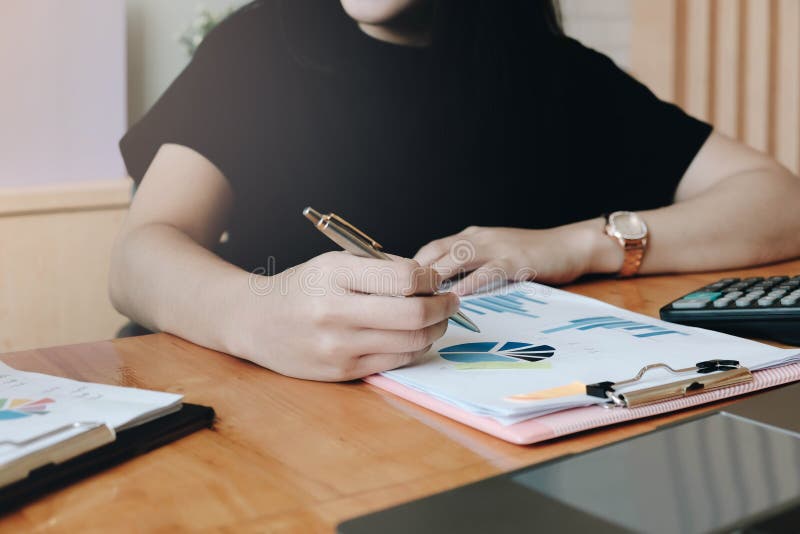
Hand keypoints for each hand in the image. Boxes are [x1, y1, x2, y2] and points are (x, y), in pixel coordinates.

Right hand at [233, 252, 459, 381]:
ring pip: (411, 341)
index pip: (404, 277)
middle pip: (414, 312)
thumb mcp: (333, 262)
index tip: (435, 279)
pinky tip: (414, 336)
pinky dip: (414, 348)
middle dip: (444, 306)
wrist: (255, 321)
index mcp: (334, 275)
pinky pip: (395, 361)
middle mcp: (335, 312)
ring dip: (435, 329)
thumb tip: (428, 281)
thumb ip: (379, 269)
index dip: (430, 278)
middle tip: (451, 301)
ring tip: (437, 319)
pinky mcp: (342, 371)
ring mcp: (338, 346)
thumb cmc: (301, 288)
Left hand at [414, 221, 616, 294]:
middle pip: (437, 252)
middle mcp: (478, 238)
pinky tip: (455, 297)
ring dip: (435, 277)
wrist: (568, 246)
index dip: (411, 266)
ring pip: (456, 259)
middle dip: (415, 274)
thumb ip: (468, 266)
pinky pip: (486, 272)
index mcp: (470, 237)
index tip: (395, 286)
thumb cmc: (530, 255)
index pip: (431, 248)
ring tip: (418, 297)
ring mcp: (496, 248)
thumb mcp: (492, 254)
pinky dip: (468, 284)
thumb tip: (441, 287)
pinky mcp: (514, 261)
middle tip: (398, 296)